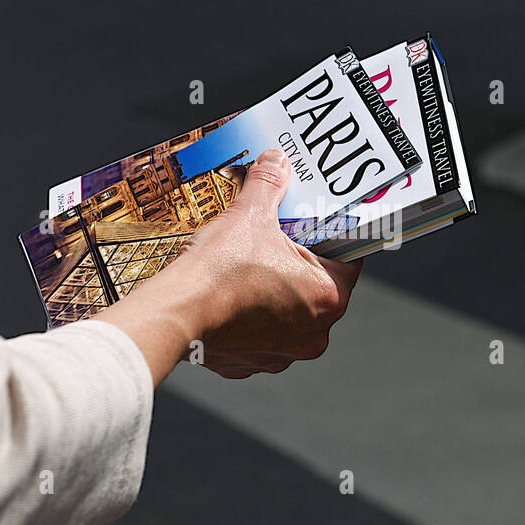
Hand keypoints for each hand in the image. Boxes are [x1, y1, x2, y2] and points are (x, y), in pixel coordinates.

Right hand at [173, 147, 361, 378]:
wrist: (175, 313)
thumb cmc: (219, 271)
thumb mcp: (250, 215)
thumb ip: (269, 184)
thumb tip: (275, 162)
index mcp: (328, 296)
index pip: (350, 259)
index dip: (334, 236)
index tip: (318, 224)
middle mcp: (314, 332)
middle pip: (318, 287)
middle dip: (300, 263)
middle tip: (280, 239)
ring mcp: (283, 353)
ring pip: (289, 313)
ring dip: (275, 292)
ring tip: (251, 266)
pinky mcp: (252, 363)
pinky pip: (260, 334)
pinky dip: (249, 317)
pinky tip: (232, 295)